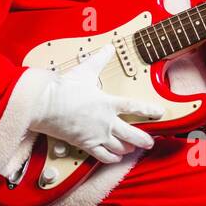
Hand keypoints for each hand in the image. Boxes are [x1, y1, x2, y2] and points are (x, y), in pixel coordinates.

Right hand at [28, 43, 165, 164]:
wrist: (45, 104)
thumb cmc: (64, 88)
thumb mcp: (84, 70)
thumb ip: (99, 59)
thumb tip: (109, 47)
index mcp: (108, 103)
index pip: (134, 106)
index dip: (149, 110)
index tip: (160, 113)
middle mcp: (106, 121)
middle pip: (132, 134)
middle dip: (143, 140)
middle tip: (150, 142)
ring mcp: (97, 135)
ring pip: (119, 147)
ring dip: (128, 149)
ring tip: (133, 149)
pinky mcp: (86, 144)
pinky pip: (103, 156)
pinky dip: (112, 158)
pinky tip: (116, 158)